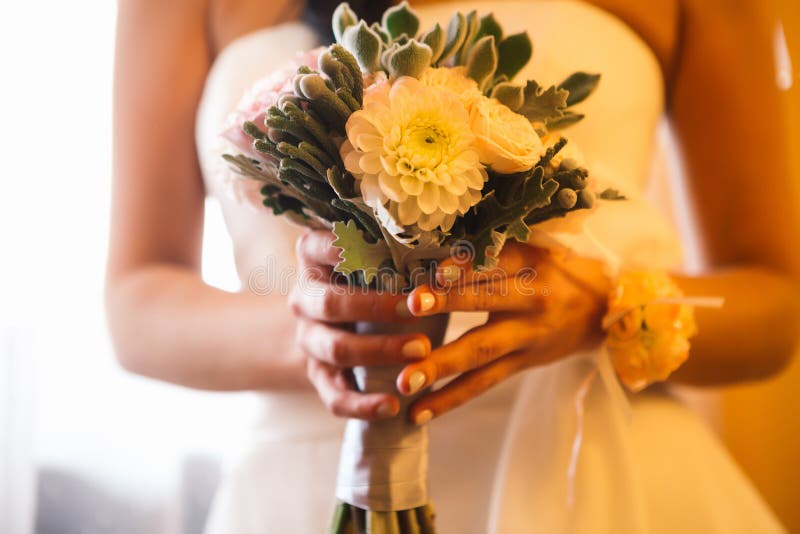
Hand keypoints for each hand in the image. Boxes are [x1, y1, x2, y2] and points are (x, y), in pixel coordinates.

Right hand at [291, 230, 431, 420]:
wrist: (353, 318)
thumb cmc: (382, 276)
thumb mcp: (389, 259)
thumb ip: (411, 253)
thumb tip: (461, 249)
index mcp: (314, 256)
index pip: (321, 246)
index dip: (348, 250)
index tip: (387, 251)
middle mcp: (305, 296)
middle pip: (331, 302)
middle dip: (376, 307)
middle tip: (418, 309)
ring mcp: (309, 337)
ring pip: (335, 348)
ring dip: (379, 351)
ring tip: (422, 351)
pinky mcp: (318, 374)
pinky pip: (334, 395)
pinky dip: (363, 403)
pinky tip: (393, 406)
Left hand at [396, 242, 609, 424]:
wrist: (604, 310)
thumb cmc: (554, 270)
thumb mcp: (532, 250)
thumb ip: (489, 250)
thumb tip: (429, 250)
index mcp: (530, 263)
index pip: (494, 261)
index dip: (465, 265)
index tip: (434, 268)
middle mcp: (530, 300)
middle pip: (484, 303)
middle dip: (445, 304)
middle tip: (408, 307)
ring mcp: (526, 337)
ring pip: (479, 352)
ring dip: (439, 366)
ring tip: (404, 380)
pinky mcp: (521, 364)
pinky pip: (482, 384)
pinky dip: (448, 399)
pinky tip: (417, 412)